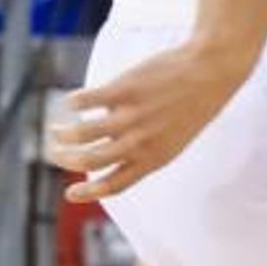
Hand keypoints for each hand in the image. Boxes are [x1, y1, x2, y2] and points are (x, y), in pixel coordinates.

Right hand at [48, 40, 257, 201]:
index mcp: (155, 158)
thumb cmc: (194, 104)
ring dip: (62, 135)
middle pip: (91, 161)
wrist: (212, 70)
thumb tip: (109, 149)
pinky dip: (73, 103)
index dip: (89, 192)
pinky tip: (71, 101)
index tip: (69, 194)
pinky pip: (85, 101)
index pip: (116, 185)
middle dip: (65, 160)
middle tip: (54, 154)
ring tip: (55, 130)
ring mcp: (131, 116)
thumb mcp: (175, 138)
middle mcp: (141, 142)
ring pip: (81, 134)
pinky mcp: (123, 90)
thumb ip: (146, 150)